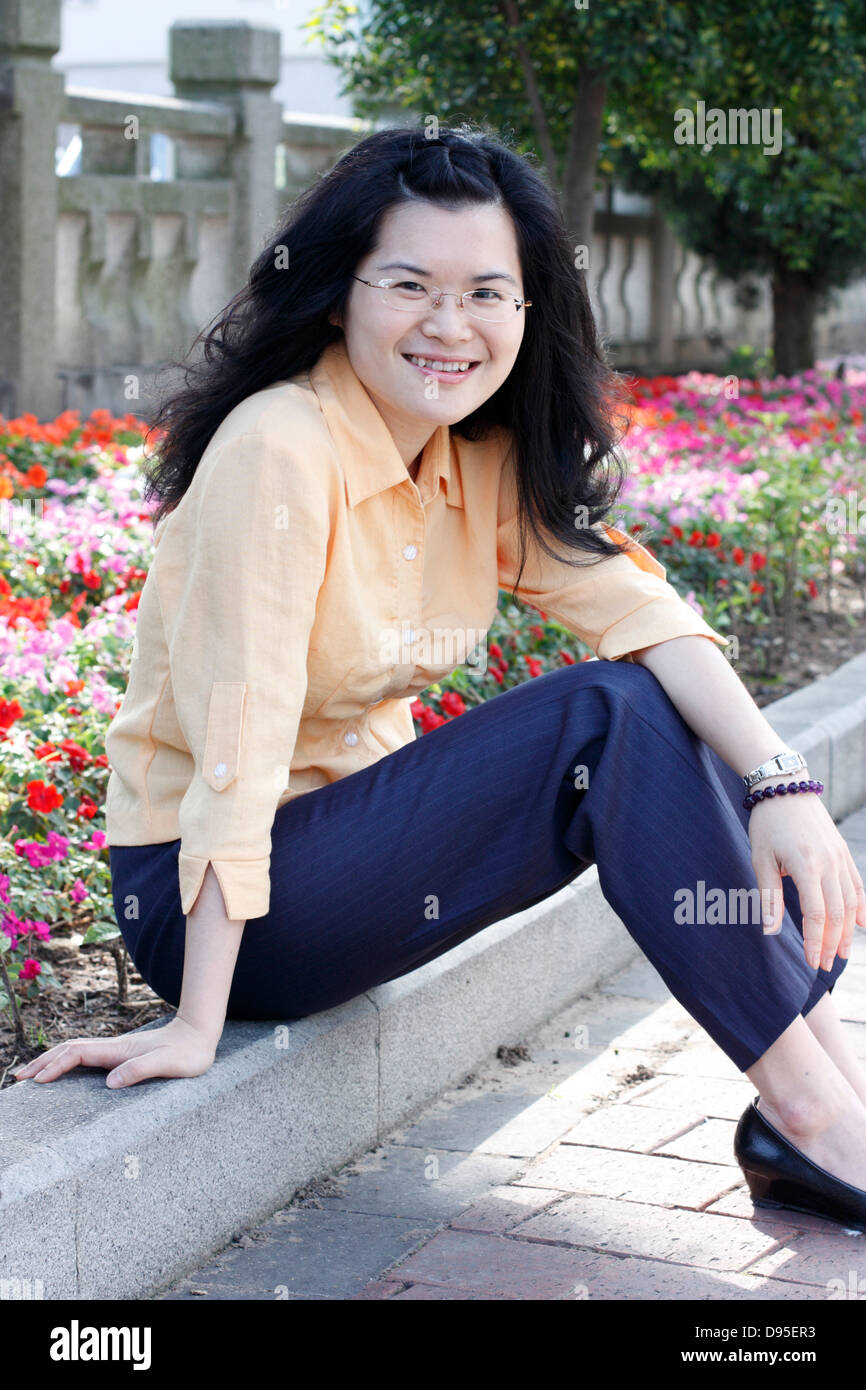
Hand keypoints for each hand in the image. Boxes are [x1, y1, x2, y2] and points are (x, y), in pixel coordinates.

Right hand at [9, 1015, 217, 1088]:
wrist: (200, 1034)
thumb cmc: (188, 1053)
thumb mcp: (167, 1064)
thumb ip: (140, 1070)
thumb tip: (110, 1083)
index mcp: (119, 1050)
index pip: (78, 1054)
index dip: (56, 1066)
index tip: (39, 1082)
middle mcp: (114, 1049)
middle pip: (69, 1050)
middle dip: (43, 1063)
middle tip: (19, 1079)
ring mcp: (116, 1051)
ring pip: (76, 1052)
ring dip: (52, 1062)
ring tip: (31, 1076)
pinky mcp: (122, 1057)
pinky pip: (86, 1058)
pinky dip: (67, 1063)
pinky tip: (64, 1073)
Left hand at [749, 788, 865, 970]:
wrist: (786, 788)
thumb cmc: (767, 824)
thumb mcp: (760, 858)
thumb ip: (768, 895)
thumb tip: (769, 931)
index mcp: (806, 865)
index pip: (816, 913)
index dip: (814, 940)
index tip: (810, 961)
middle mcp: (829, 863)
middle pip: (837, 912)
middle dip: (831, 942)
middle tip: (824, 965)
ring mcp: (840, 857)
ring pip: (851, 901)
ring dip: (847, 931)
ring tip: (842, 954)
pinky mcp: (843, 852)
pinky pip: (858, 884)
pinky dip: (862, 907)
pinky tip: (862, 926)